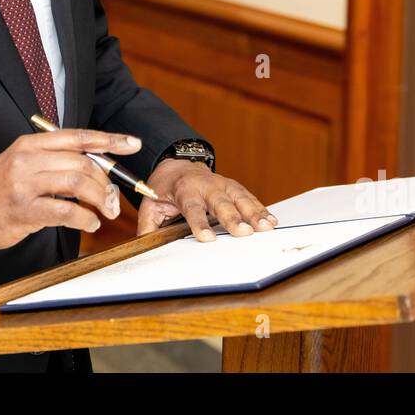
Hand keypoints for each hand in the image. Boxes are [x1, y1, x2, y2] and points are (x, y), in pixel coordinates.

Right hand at [0, 128, 138, 250]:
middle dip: (106, 181)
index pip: (77, 136)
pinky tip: (90, 223)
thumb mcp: (21, 163)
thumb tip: (95, 165)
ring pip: (77, 182)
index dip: (109, 139)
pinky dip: (84, 218)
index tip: (132, 144)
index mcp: (30, 143)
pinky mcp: (24, 210)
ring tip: (105, 211)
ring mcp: (25, 184)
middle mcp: (28, 158)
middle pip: (82, 161)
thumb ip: (53, 160)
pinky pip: (65, 211)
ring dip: (98, 199)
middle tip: (114, 199)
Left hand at [136, 159, 277, 240]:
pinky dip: (261, 208)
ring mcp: (222, 184)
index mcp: (183, 190)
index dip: (199, 223)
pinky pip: (249, 197)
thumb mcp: (149, 204)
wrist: (177, 166)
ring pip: (239, 197)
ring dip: (254, 212)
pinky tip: (271, 220)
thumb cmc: (164, 189)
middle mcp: (205, 185)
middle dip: (233, 217)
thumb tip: (143, 248)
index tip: (206, 238)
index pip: (192, 207)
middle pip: (220, 202)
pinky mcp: (233, 187)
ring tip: (266, 227)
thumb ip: (148, 226)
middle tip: (244, 232)